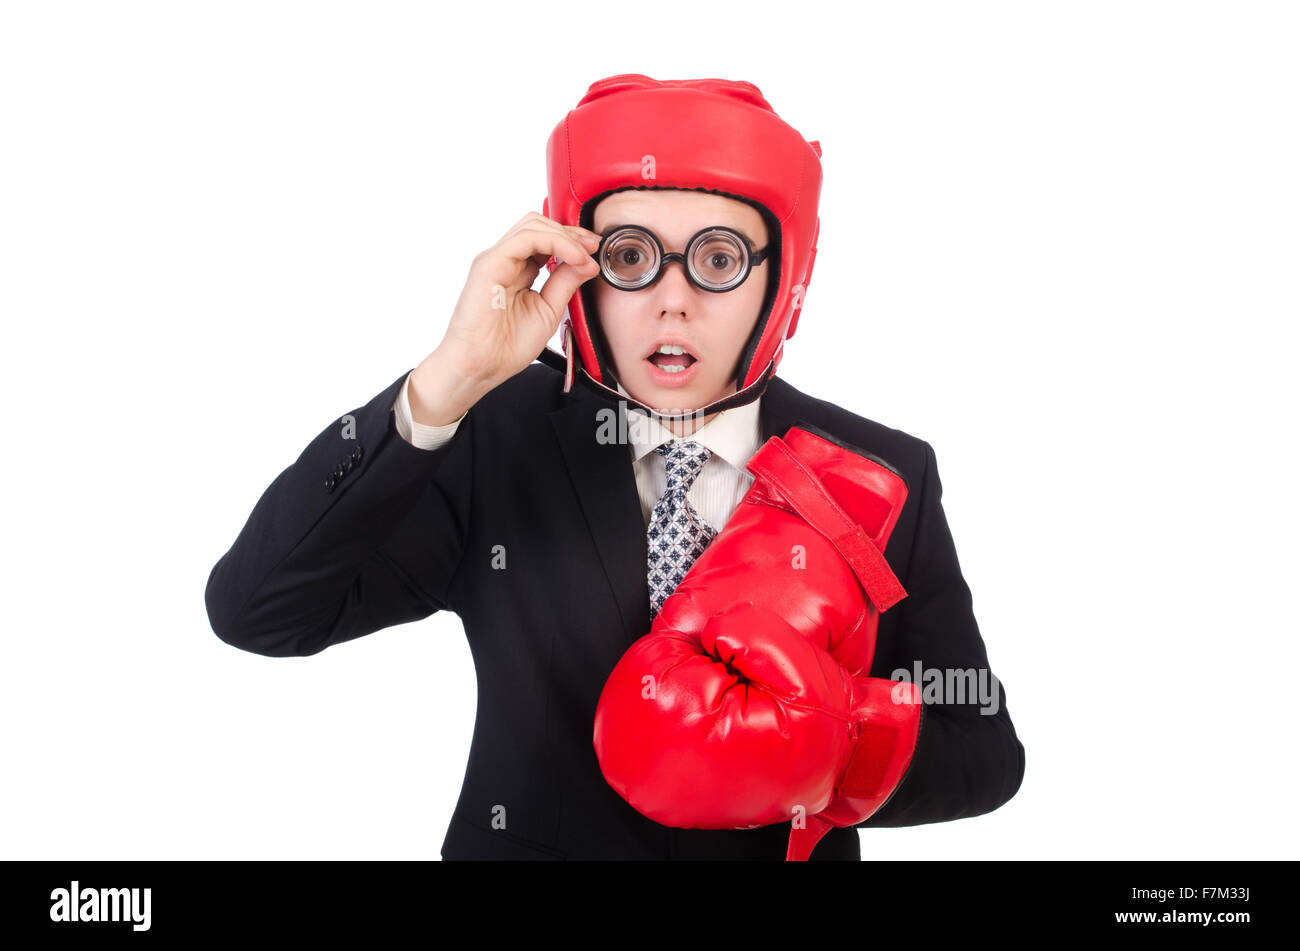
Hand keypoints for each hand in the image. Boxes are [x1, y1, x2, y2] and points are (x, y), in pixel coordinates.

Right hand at [434, 211, 600, 391]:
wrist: (481, 366)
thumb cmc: (505, 347)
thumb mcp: (549, 310)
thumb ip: (566, 283)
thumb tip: (586, 263)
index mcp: (517, 271)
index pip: (545, 240)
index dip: (572, 241)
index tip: (594, 251)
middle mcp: (505, 260)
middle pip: (539, 225)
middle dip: (571, 232)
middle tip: (593, 246)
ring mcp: (496, 259)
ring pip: (533, 225)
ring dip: (565, 235)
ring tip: (584, 255)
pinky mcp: (490, 263)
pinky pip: (526, 238)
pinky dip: (555, 242)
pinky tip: (573, 257)